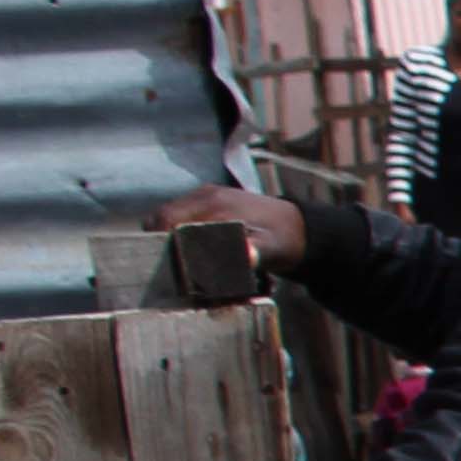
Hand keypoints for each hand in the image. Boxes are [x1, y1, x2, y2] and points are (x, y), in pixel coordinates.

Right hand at [145, 184, 304, 272]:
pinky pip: (181, 211)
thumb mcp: (274, 250)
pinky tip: (186, 245)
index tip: (164, 264)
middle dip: (161, 240)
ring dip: (167, 234)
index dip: (161, 242)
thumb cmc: (285, 241)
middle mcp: (207, 195)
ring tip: (175, 257)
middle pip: (163, 216)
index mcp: (217, 206)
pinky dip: (177, 227)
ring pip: (169, 214)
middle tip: (168, 266)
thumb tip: (247, 256)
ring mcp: (206, 194)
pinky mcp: (208, 198)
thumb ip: (257, 253)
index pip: (169, 220)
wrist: (299, 226)